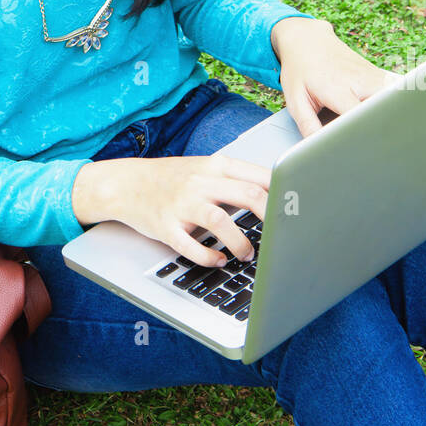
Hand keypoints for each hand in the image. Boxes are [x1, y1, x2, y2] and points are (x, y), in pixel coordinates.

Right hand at [77, 154, 270, 268]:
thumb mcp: (205, 169)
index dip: (284, 195)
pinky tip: (218, 260)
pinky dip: (208, 256)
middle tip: (282, 237)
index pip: (260, 176)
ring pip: (220, 220)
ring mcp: (182, 204)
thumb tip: (277, 196)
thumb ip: (237, 179)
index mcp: (216, 166)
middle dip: (271, 218)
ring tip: (248, 254)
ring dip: (240, 242)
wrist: (126, 183)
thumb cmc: (172, 178)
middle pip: (248, 194)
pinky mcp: (166, 225)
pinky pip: (190, 245)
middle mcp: (201, 182)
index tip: (298, 212)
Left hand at [271, 16, 397, 137]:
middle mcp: (361, 80)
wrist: (308, 40)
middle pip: (386, 108)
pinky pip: (396, 93)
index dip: (364, 136)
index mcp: (338, 88)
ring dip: (394, 115)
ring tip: (389, 129)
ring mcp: (374, 75)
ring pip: (397, 100)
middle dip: (387, 126)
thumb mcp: (296, 99)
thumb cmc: (300, 70)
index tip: (364, 149)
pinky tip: (389, 113)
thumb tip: (320, 148)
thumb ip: (309, 125)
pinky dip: (395, 105)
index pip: (360, 117)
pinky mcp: (381, 74)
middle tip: (383, 144)